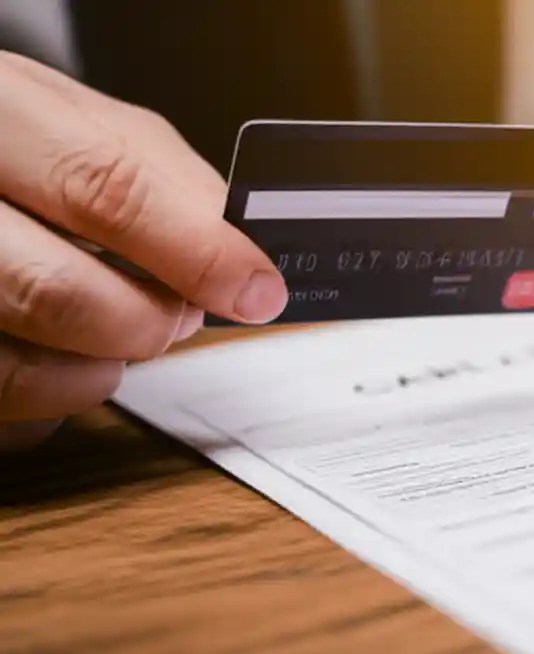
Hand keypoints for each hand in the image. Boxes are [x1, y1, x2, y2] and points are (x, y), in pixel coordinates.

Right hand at [0, 53, 286, 448]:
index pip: (104, 186)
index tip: (256, 290)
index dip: (197, 250)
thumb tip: (239, 248)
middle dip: (148, 320)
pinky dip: (46, 400)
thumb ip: (153, 172)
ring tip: (116, 333)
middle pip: (55, 290)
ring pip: (18, 368)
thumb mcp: (64, 117)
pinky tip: (55, 357)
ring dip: (98, 369)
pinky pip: (0, 406)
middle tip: (181, 314)